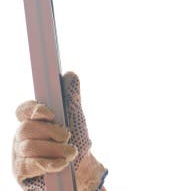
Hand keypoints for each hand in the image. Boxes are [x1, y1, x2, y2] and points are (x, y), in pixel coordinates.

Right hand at [12, 72, 106, 190]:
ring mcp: (18, 154)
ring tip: (70, 152)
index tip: (50, 113)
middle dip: (50, 132)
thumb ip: (71, 98)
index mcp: (33, 120)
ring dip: (54, 149)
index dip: (33, 110)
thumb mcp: (75, 118)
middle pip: (26, 129)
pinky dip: (49, 163)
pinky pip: (29, 165)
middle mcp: (21, 136)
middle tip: (67, 136)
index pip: (23, 110)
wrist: (80, 168)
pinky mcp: (20, 171)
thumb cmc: (74, 140)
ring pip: (29, 147)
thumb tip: (70, 74)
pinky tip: (61, 164)